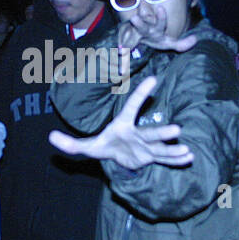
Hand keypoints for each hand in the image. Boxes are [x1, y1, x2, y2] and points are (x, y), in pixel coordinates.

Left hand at [48, 76, 192, 169]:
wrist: (118, 156)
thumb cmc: (105, 145)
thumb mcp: (86, 146)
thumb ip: (70, 143)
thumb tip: (50, 137)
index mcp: (123, 125)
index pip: (131, 106)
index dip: (140, 93)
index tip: (153, 79)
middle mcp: (138, 133)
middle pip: (150, 132)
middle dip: (163, 132)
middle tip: (177, 129)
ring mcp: (146, 146)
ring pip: (160, 147)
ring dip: (172, 149)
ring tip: (186, 150)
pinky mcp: (151, 157)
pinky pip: (164, 158)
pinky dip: (175, 159)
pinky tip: (188, 158)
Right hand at [118, 1, 197, 53]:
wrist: (136, 36)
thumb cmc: (155, 38)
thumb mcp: (168, 42)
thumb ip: (181, 43)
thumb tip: (195, 39)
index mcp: (156, 29)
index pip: (160, 22)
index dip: (161, 16)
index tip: (161, 8)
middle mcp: (144, 29)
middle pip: (142, 26)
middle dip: (139, 22)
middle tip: (134, 18)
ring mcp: (132, 33)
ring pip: (129, 35)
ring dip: (125, 40)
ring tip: (122, 49)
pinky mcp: (124, 39)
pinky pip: (121, 43)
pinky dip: (121, 49)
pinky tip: (119, 54)